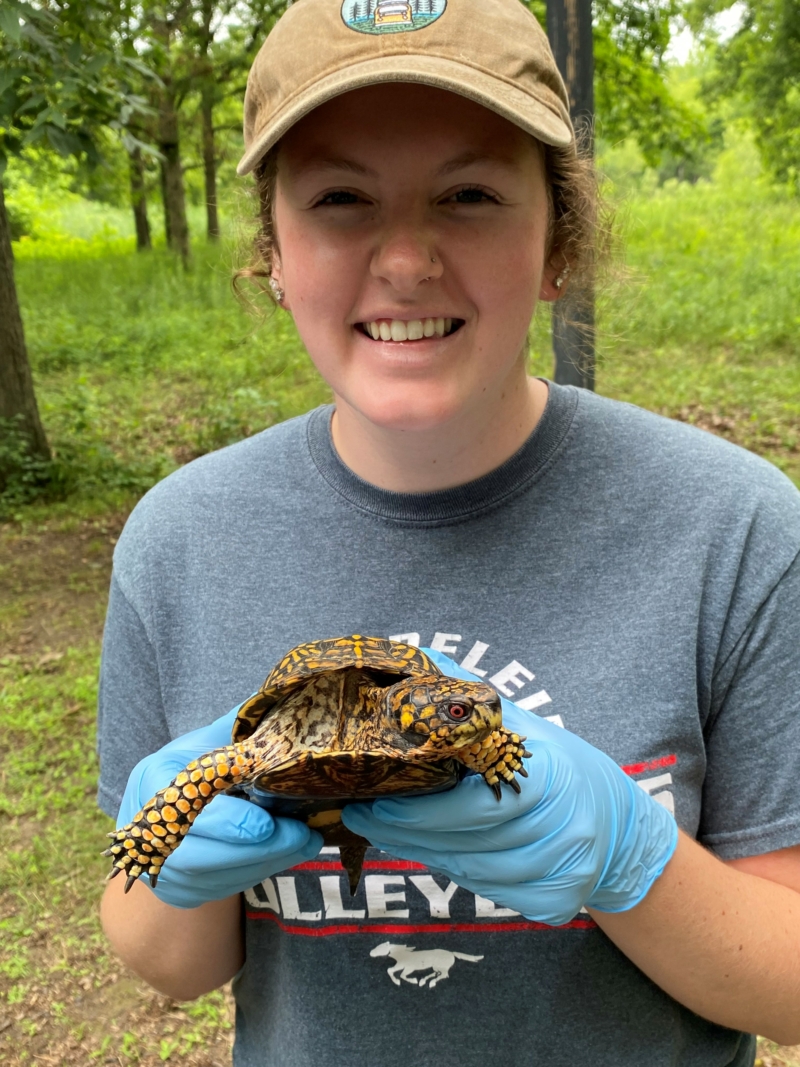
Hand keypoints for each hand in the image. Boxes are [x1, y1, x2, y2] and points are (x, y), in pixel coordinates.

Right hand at [114, 706, 322, 908]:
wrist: (177, 809)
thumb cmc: (200, 764)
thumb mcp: (212, 737)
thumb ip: (239, 725)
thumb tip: (279, 694)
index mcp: (150, 782)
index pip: (184, 809)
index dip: (226, 821)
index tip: (266, 824)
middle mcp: (144, 831)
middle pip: (198, 855)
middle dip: (257, 850)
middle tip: (303, 835)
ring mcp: (158, 868)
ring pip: (214, 878)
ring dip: (267, 863)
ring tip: (307, 841)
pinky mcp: (178, 893)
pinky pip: (222, 890)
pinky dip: (259, 873)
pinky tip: (289, 853)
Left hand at [343, 650, 676, 925]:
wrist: (617, 825)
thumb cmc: (558, 766)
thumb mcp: (525, 724)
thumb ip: (469, 699)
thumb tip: (415, 661)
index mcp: (554, 776)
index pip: (480, 800)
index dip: (424, 807)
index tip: (376, 800)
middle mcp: (565, 830)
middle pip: (469, 839)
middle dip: (407, 830)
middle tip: (362, 817)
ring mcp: (564, 872)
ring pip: (472, 870)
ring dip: (424, 852)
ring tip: (386, 832)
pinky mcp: (555, 904)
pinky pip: (489, 892)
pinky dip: (457, 872)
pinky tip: (434, 852)